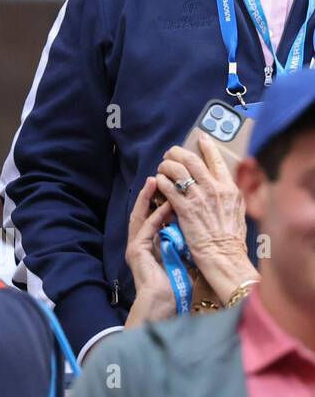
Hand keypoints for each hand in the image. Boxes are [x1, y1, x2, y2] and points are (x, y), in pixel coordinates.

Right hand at [124, 176, 176, 328]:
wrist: (163, 303)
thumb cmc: (175, 285)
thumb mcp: (178, 258)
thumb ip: (179, 243)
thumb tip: (194, 229)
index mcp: (148, 245)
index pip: (151, 217)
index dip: (157, 200)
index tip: (167, 185)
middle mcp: (138, 243)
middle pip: (141, 212)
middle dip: (149, 193)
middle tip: (158, 176)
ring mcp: (135, 246)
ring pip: (140, 216)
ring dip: (149, 198)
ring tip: (157, 181)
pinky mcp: (137, 251)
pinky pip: (147, 228)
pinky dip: (157, 215)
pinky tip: (167, 205)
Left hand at [156, 138, 253, 299]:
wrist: (224, 258)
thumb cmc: (231, 239)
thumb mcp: (238, 211)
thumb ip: (229, 195)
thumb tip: (224, 183)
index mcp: (230, 188)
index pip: (217, 160)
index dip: (206, 146)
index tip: (200, 138)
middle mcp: (215, 189)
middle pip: (191, 160)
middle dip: (176, 154)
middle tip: (170, 155)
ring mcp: (199, 198)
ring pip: (176, 170)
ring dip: (165, 166)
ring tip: (161, 169)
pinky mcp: (184, 208)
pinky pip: (167, 186)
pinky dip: (160, 181)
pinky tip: (158, 183)